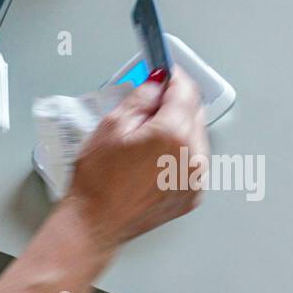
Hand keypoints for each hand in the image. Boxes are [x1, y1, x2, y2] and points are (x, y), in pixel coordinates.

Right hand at [61, 72, 208, 254]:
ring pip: (197, 136)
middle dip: (175, 102)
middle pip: (195, 112)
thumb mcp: (112, 125)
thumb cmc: (98, 180)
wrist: (96, 222)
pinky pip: (194, 161)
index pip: (186, 91)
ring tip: (146, 137)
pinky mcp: (193, 194)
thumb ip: (142, 97)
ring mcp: (196, 179)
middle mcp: (192, 157)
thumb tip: (157, 83)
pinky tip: (153, 158)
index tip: (165, 71)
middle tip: (149, 104)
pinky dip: (180, 152)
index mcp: (173, 135)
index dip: (174, 76)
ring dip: (179, 128)